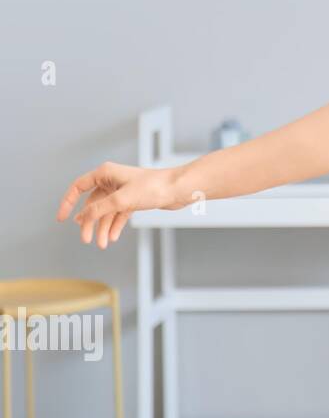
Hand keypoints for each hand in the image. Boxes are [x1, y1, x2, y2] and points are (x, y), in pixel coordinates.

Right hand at [56, 162, 186, 248]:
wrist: (180, 189)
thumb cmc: (153, 187)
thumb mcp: (121, 200)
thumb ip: (99, 209)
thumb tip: (81, 217)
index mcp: (105, 173)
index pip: (78, 187)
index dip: (67, 203)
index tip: (61, 219)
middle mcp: (112, 180)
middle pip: (92, 203)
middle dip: (89, 222)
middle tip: (86, 240)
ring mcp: (123, 190)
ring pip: (106, 211)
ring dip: (103, 228)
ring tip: (102, 244)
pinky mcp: (134, 199)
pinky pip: (118, 214)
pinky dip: (115, 225)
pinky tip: (113, 237)